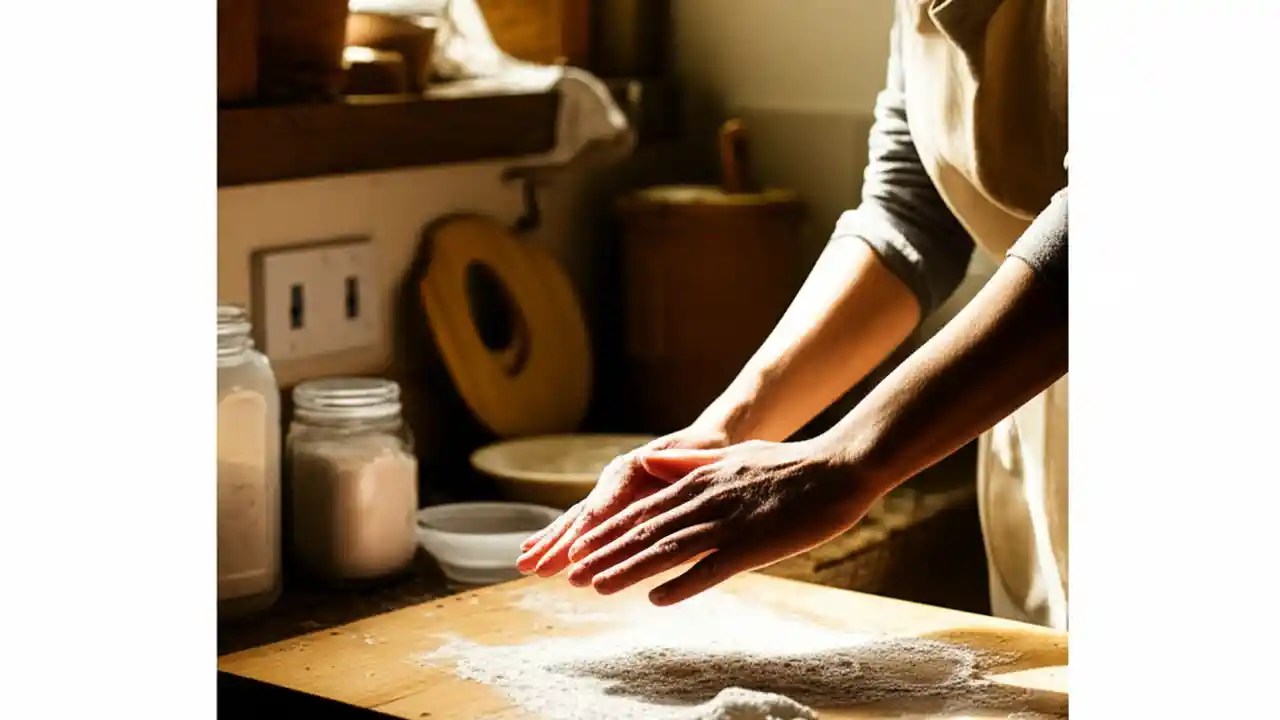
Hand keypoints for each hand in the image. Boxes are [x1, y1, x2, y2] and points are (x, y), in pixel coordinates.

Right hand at [516, 424, 732, 576]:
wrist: (704, 442)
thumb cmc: (707, 451)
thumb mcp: (700, 456)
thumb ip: (677, 464)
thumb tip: (647, 460)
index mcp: (633, 468)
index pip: (605, 503)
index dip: (589, 530)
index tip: (574, 552)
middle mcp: (613, 480)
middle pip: (583, 516)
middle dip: (558, 544)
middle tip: (534, 567)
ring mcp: (608, 493)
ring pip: (576, 522)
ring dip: (551, 545)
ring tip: (524, 564)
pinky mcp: (611, 506)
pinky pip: (582, 527)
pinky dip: (559, 542)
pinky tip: (538, 558)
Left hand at [563, 437, 879, 605]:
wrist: (839, 466)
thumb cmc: (788, 464)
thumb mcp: (731, 456)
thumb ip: (689, 466)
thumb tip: (647, 464)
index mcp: (699, 481)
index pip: (642, 508)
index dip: (607, 530)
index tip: (578, 546)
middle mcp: (705, 501)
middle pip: (644, 531)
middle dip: (604, 553)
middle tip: (571, 574)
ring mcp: (728, 523)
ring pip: (667, 550)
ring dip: (628, 570)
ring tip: (596, 587)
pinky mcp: (754, 545)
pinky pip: (712, 568)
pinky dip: (683, 583)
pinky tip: (657, 598)